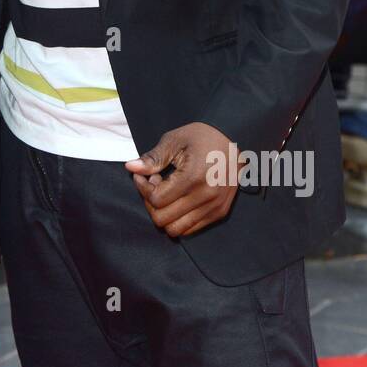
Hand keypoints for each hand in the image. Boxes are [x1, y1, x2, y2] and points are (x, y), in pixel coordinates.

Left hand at [124, 121, 239, 237]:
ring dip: (165, 213)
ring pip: (176, 229)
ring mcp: (214, 207)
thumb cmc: (202, 137)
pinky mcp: (219, 212)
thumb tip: (131, 168)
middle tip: (155, 184)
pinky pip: (191, 229)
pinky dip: (178, 218)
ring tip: (168, 193)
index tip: (145, 174)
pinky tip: (180, 198)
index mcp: (193, 177)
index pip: (156, 200)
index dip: (143, 188)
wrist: (236, 140)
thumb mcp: (175, 140)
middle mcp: (206, 196)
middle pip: (162, 219)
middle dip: (151, 203)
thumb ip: (153, 158)